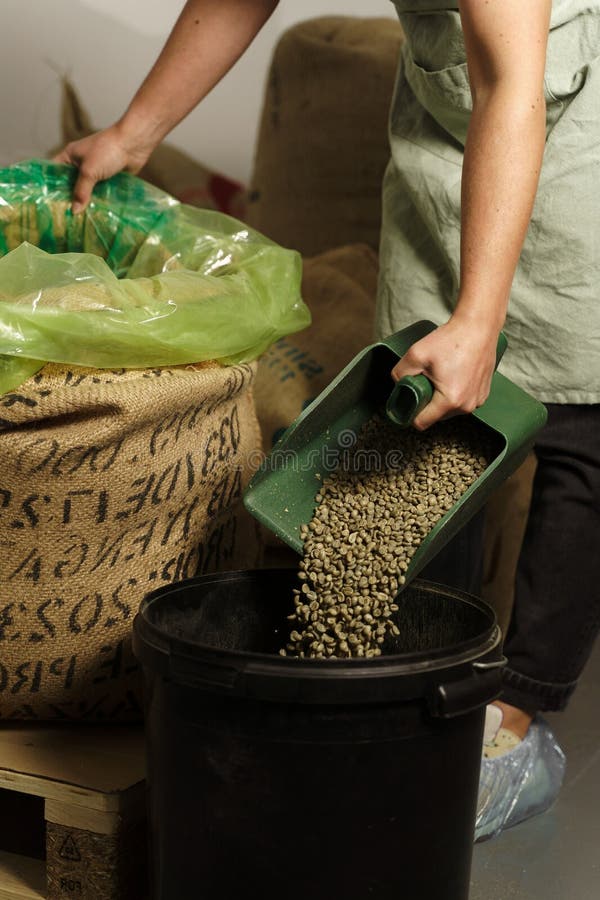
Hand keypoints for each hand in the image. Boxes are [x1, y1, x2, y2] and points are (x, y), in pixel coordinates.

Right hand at [53, 123, 152, 212]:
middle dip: (70, 198)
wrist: (134, 143)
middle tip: (65, 217)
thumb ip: (81, 191)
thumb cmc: (107, 151)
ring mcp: (96, 171)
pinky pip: (101, 192)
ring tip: (80, 221)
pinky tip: (96, 215)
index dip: (51, 186)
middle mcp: (81, 164)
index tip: (48, 203)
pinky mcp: (109, 178)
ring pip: (87, 190)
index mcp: (70, 156)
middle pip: (71, 184)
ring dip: (86, 202)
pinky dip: (100, 201)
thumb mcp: (89, 171)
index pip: (54, 172)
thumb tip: (75, 211)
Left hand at [391, 315, 498, 430]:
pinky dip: (455, 392)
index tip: (409, 399)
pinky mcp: (483, 394)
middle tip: (427, 379)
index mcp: (450, 400)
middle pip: (436, 416)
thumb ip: (400, 373)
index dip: (411, 413)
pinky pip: (463, 401)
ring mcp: (478, 401)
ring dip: (442, 398)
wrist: (479, 326)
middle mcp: (467, 406)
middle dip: (428, 402)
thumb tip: (398, 383)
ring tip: (442, 375)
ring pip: (450, 409)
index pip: (422, 422)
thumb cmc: (452, 339)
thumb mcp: (416, 354)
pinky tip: (454, 375)